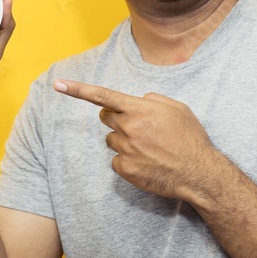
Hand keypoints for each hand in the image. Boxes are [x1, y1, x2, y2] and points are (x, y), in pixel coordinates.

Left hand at [53, 79, 226, 203]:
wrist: (199, 173)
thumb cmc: (190, 138)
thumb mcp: (177, 108)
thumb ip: (152, 100)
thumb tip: (137, 101)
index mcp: (139, 109)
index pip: (103, 96)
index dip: (77, 89)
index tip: (58, 84)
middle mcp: (128, 128)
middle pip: (106, 117)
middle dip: (117, 118)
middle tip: (138, 126)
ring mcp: (126, 150)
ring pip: (112, 139)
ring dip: (124, 140)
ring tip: (149, 147)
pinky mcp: (125, 169)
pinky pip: (117, 160)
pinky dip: (128, 160)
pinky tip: (147, 162)